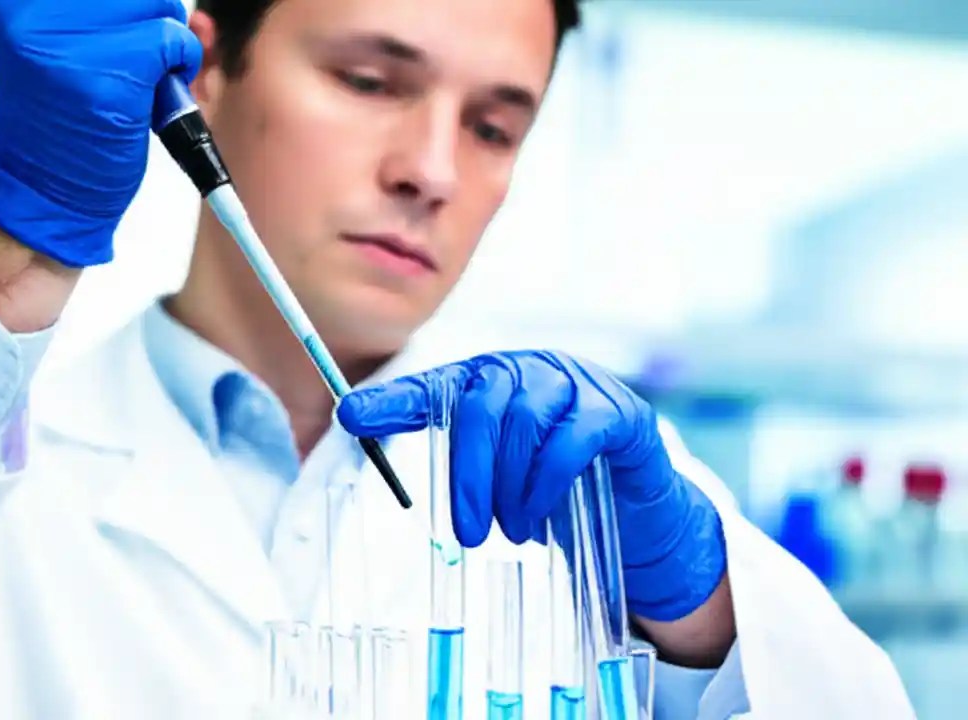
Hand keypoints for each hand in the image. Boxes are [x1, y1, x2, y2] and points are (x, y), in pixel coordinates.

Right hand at [0, 0, 202, 267]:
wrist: (44, 191)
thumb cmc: (57, 122)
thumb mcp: (62, 44)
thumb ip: (101, 11)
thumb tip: (177, 4)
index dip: (120, 11)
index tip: (109, 38)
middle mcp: (37, 6)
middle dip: (146, 23)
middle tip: (123, 69)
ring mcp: (73, 38)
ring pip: (158, 7)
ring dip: (162, 45)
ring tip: (130, 84)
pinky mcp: (113, 70)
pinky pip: (174, 42)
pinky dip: (179, 66)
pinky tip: (151, 97)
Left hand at [337, 350, 726, 621]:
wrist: (634, 513)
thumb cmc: (551, 485)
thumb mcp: (495, 472)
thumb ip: (446, 455)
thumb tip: (365, 434)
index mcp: (492, 379)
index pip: (434, 387)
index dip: (392, 403)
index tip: (351, 419)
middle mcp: (530, 370)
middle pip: (481, 409)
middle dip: (468, 477)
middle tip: (467, 532)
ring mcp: (576, 385)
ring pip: (525, 422)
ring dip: (510, 487)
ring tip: (510, 530)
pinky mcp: (617, 412)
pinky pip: (572, 440)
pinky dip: (547, 484)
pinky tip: (537, 516)